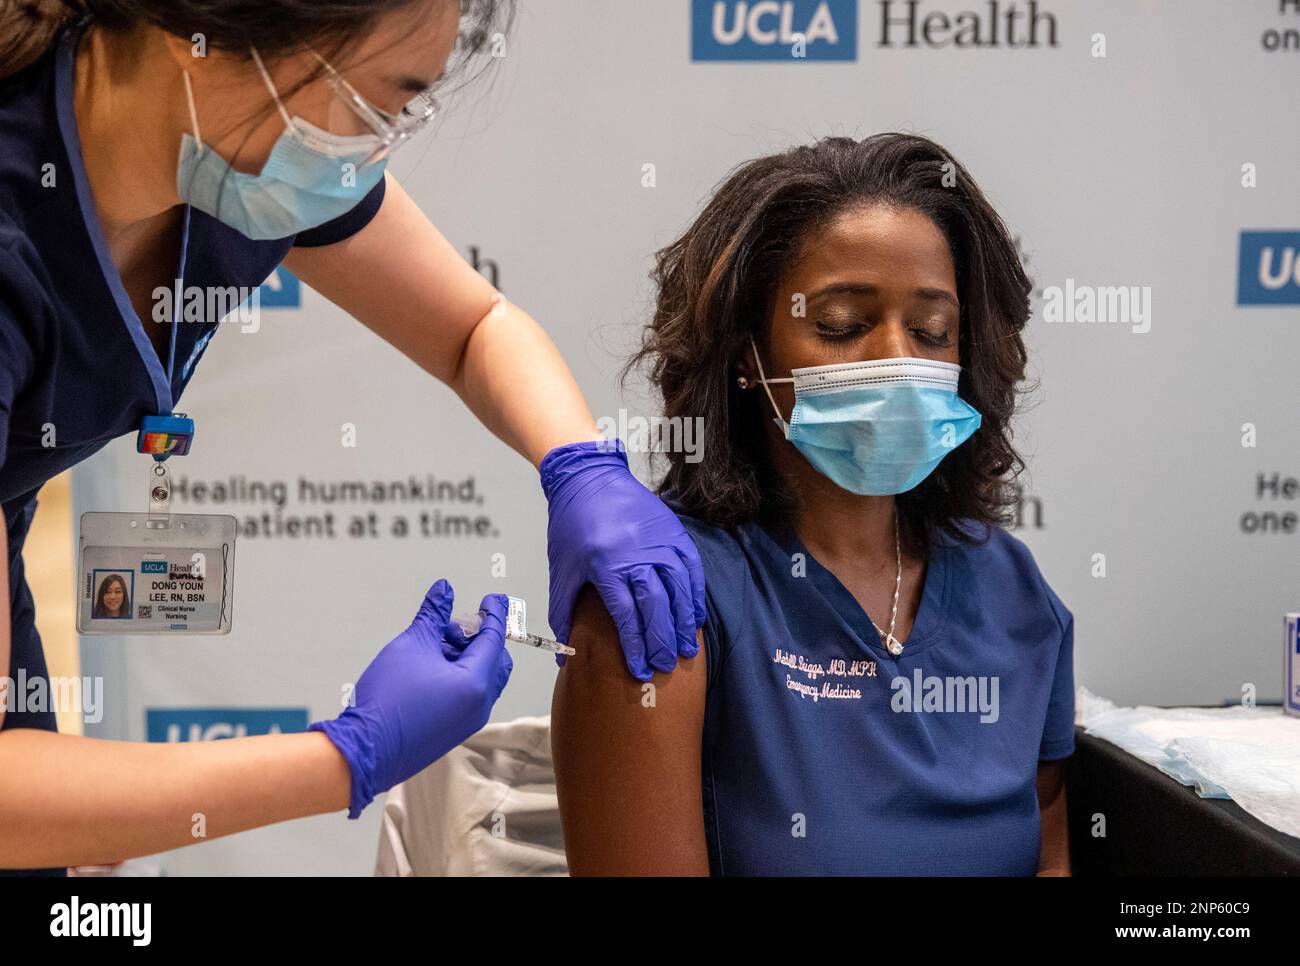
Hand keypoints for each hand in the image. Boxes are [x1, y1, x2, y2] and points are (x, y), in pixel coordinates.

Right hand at [309, 580, 512, 817]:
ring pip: (481, 678)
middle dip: (477, 638)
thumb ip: (433, 614)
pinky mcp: (453, 730)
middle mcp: (480, 705)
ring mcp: (468, 721)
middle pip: (495, 660)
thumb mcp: (411, 644)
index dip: (493, 614)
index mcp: (476, 683)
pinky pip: (468, 695)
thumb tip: (444, 589)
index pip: (494, 639)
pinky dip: (458, 675)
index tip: (491, 599)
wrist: (364, 749)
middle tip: (449, 628)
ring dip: (465, 656)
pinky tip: (428, 667)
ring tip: (431, 646)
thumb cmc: (388, 698)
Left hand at [540, 440, 705, 679]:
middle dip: (662, 641)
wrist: (590, 477)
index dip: (635, 646)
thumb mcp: (562, 569)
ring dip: (683, 623)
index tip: (639, 669)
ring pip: (679, 590)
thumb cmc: (572, 524)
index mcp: (607, 565)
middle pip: (657, 607)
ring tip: (685, 650)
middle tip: (665, 666)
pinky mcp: (674, 532)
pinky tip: (695, 617)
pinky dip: (695, 595)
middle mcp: (638, 554)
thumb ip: (563, 612)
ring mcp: (660, 542)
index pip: (626, 616)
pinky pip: (691, 569)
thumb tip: (563, 653)